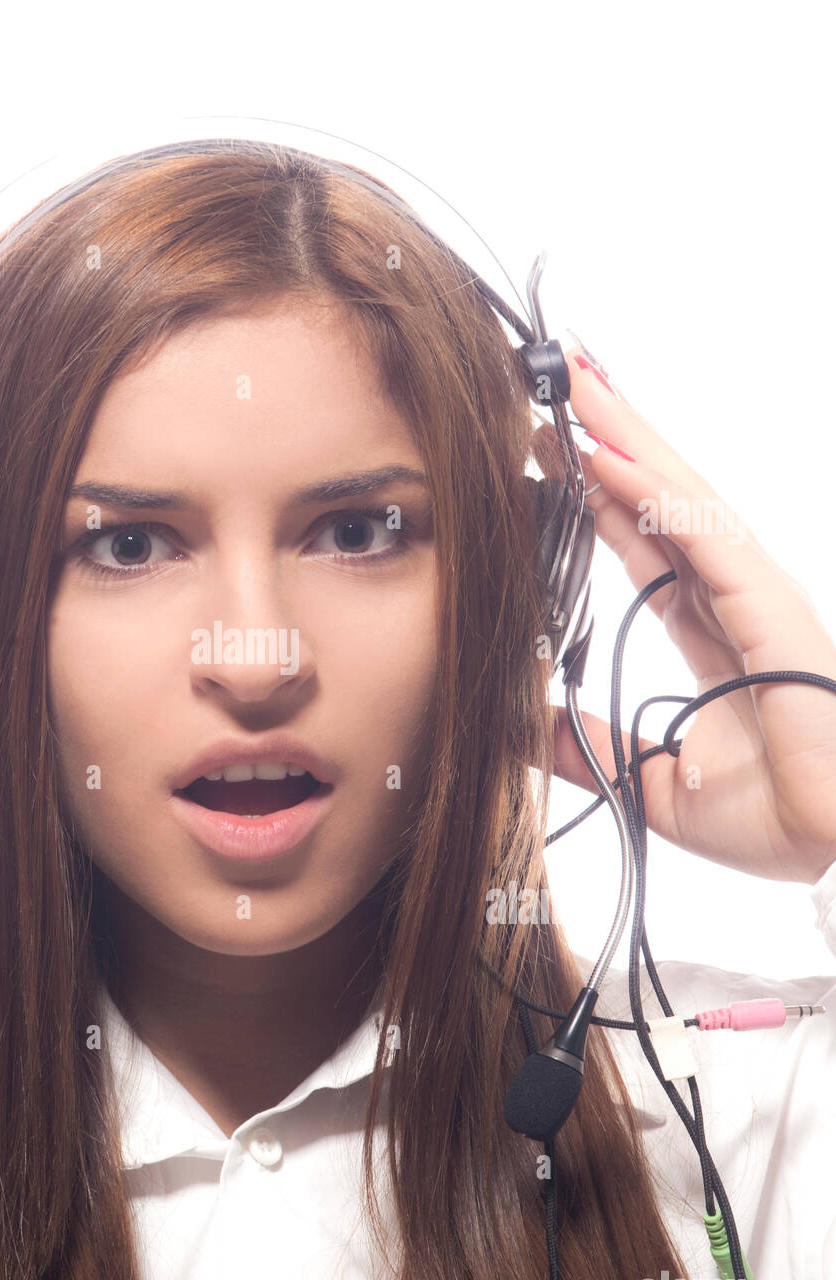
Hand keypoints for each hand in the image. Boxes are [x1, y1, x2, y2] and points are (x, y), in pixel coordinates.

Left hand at [545, 346, 835, 885]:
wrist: (832, 858)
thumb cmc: (769, 819)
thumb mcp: (647, 779)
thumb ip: (584, 746)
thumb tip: (517, 725)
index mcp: (709, 629)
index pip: (642, 539)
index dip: (595, 491)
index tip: (545, 448)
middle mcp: (732, 597)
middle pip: (659, 497)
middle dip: (608, 436)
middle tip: (554, 378)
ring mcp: (756, 594)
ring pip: (680, 497)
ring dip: (624, 438)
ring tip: (574, 385)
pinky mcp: (772, 607)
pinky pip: (702, 537)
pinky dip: (651, 493)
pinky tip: (604, 457)